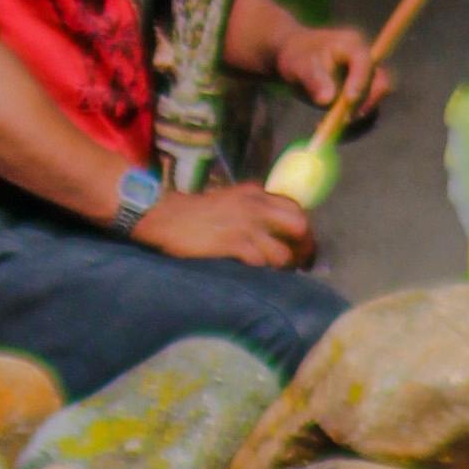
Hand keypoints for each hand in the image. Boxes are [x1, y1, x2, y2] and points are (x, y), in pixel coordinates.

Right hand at [133, 182, 316, 269]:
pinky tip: (258, 275)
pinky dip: (263, 271)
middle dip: (304, 248)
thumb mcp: (229, 200)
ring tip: (278, 274)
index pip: (296, 208)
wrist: (164, 216)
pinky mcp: (233, 244)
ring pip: (283, 252)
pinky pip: (261, 262)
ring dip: (284, 266)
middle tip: (300, 263)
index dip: (304, 230)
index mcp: (256, 194)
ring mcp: (245, 226)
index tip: (302, 244)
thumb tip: (272, 228)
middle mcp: (256, 207)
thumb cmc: (193, 212)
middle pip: (300, 227)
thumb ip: (252, 208)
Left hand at [270, 22, 388, 127]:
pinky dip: (349, 125)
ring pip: (374, 104)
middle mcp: (366, 63)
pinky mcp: (361, 98)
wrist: (296, 61)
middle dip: (365, 104)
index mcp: (352, 45)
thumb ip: (313, 79)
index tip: (348, 100)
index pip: (365, 63)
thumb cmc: (298, 56)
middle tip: (343, 120)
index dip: (360, 81)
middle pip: (380, 84)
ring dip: (356, 119)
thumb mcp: (300, 65)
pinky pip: (363, 115)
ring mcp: (367, 82)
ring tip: (326, 127)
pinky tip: (325, 127)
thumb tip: (327, 100)